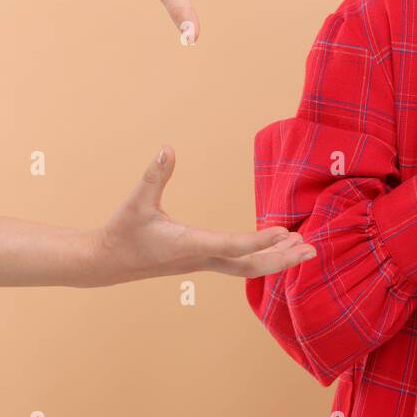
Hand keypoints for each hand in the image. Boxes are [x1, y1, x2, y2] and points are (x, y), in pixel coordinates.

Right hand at [90, 146, 315, 285]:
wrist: (105, 263)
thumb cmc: (122, 231)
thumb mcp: (137, 201)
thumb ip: (154, 175)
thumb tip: (167, 148)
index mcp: (191, 244)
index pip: (234, 245)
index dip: (260, 240)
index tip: (285, 231)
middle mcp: (202, 258)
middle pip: (251, 267)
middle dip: (282, 259)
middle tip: (311, 248)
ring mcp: (203, 263)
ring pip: (248, 268)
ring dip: (276, 259)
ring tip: (303, 249)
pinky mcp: (201, 262)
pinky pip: (239, 264)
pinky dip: (261, 257)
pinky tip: (275, 248)